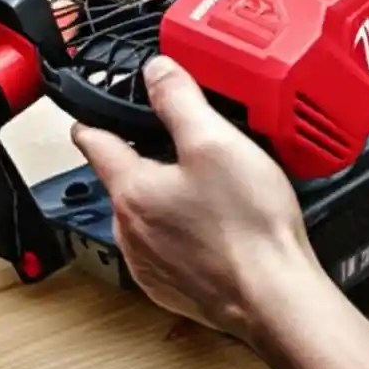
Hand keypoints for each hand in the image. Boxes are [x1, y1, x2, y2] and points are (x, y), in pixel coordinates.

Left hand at [71, 56, 325, 342]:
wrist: (275, 296)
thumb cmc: (248, 228)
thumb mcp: (217, 143)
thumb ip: (180, 100)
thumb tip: (157, 72)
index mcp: (131, 189)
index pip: (93, 141)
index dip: (95, 117)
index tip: (94, 111)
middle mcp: (130, 230)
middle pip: (126, 179)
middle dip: (149, 159)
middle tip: (189, 146)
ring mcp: (151, 263)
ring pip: (149, 215)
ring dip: (169, 199)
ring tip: (215, 190)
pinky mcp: (175, 287)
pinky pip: (170, 248)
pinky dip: (186, 235)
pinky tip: (221, 228)